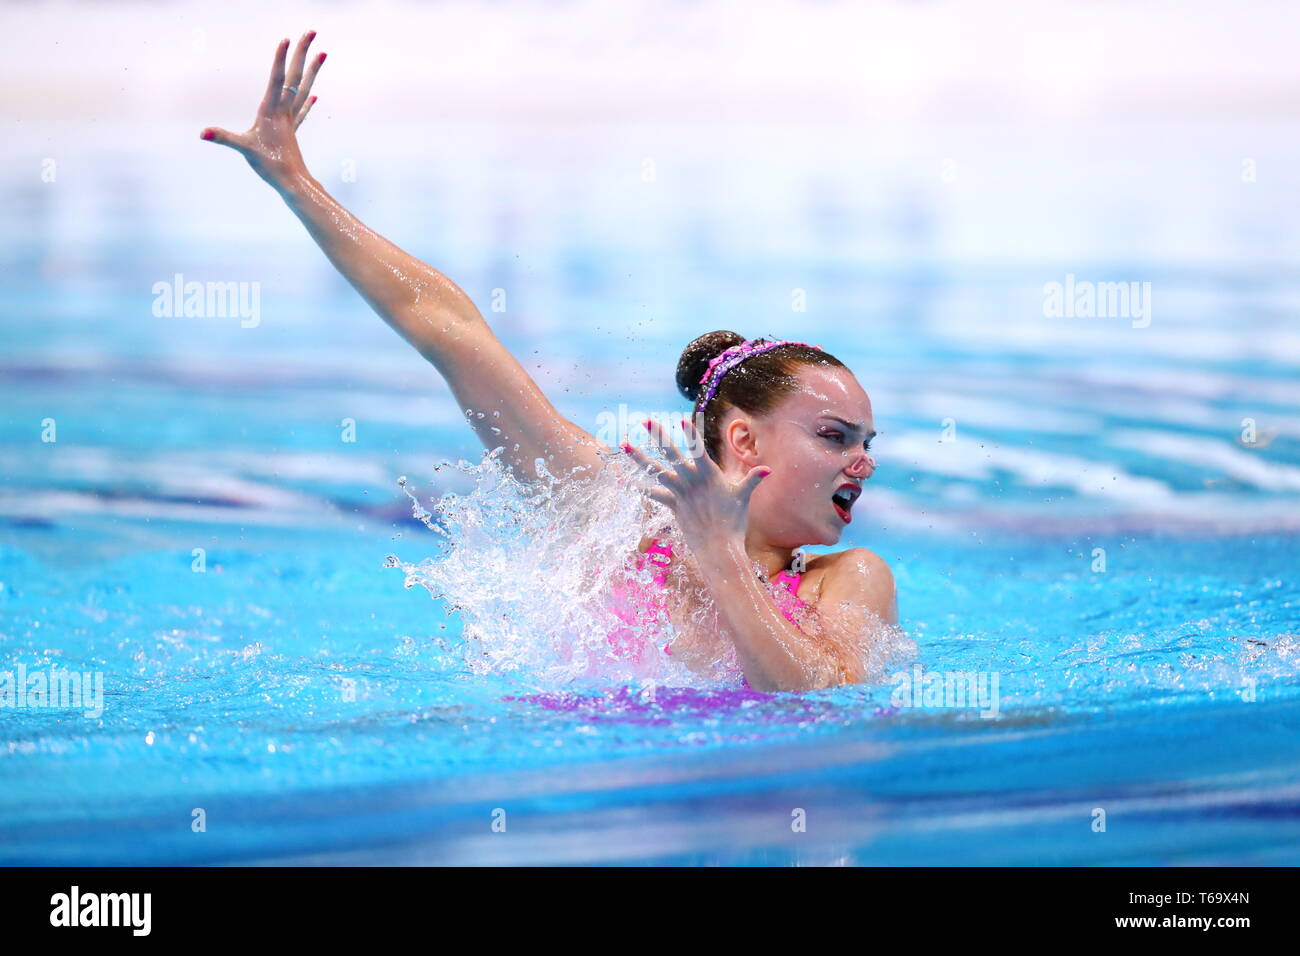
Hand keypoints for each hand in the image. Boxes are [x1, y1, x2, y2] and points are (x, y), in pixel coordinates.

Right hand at [199, 31, 326, 190]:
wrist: (293, 183)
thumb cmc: (269, 166)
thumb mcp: (244, 150)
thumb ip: (224, 138)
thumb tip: (203, 133)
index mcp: (272, 111)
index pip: (276, 79)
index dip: (280, 59)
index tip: (286, 38)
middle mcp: (284, 110)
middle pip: (294, 76)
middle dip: (302, 52)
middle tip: (312, 31)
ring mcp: (290, 119)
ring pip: (303, 88)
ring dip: (311, 70)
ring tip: (322, 53)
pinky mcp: (292, 130)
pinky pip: (301, 111)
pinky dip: (308, 100)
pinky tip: (314, 94)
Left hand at [622, 417, 770, 549]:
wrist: (719, 548)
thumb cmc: (734, 522)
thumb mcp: (743, 497)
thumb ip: (751, 480)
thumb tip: (768, 469)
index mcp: (709, 475)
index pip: (698, 450)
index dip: (690, 435)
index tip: (681, 420)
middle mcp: (691, 482)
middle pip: (671, 455)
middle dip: (658, 436)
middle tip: (645, 421)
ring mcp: (679, 494)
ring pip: (655, 471)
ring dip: (638, 457)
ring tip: (624, 444)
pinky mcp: (672, 506)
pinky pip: (653, 494)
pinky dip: (640, 487)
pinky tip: (625, 479)